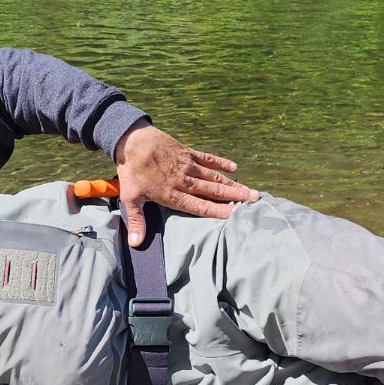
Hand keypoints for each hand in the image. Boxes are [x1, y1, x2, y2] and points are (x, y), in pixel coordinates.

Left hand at [113, 124, 257, 247]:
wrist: (132, 140)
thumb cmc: (131, 171)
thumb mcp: (130, 198)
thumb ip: (137, 221)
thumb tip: (135, 244)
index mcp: (173, 195)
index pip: (199, 206)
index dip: (218, 211)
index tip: (235, 214)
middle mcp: (185, 181)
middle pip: (213, 191)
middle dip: (234, 197)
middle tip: (254, 200)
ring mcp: (188, 166)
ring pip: (214, 177)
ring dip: (232, 184)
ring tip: (249, 190)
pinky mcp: (187, 152)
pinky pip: (207, 158)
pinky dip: (220, 162)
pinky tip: (234, 167)